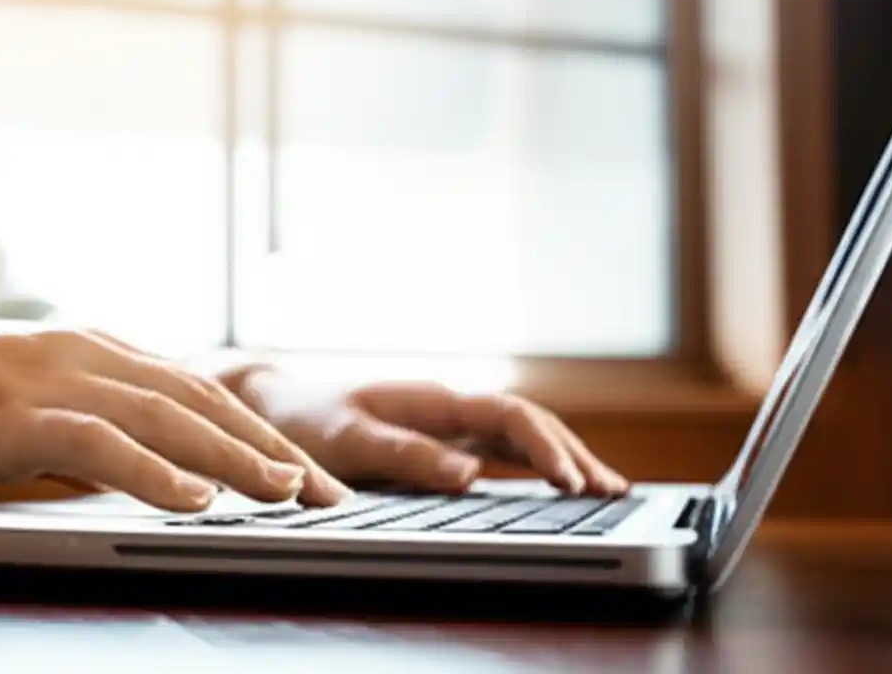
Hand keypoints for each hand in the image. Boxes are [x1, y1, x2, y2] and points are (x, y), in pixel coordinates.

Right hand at [0, 323, 350, 510]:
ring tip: (288, 493)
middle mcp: (92, 356)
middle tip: (328, 492)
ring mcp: (55, 381)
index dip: (261, 432)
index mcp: (99, 351)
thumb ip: (90, 418)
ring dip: (235, 458)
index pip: (201, 392)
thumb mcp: (30, 400)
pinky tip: (196, 501)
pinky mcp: (15, 416)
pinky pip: (101, 444)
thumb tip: (141, 458)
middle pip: (206, 401)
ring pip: (169, 418)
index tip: (308, 473)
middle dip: (272, 447)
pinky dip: (155, 473)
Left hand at [235, 371, 629, 496]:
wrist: (277, 407)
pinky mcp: (443, 440)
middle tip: (613, 491)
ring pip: (522, 435)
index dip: (545, 447)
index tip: (571, 481)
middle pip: (530, 423)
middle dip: (573, 454)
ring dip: (563, 458)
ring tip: (606, 489)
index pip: (509, 416)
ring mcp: (450, 422)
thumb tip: (469, 474)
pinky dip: (537, 464)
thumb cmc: (308, 421)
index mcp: (435, 399)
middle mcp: (450, 406)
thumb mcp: (349, 441)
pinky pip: (503, 449)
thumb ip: (405, 454)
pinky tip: (558, 484)